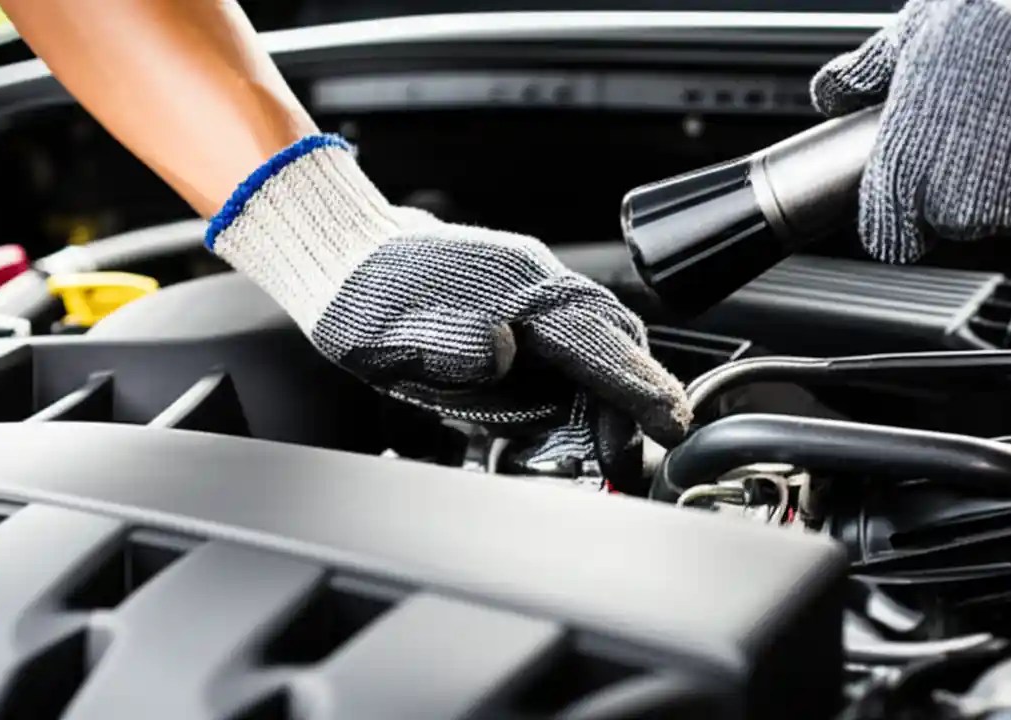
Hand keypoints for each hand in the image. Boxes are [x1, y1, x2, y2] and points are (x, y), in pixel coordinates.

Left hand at [207, 136, 689, 466]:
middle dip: (636, 391)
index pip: (597, 347)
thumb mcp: (394, 344)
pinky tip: (573, 392)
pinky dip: (589, 361)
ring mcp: (530, 278)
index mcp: (510, 296)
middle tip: (632, 446)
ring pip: (599, 329)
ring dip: (614, 379)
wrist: (338, 253)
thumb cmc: (361, 304)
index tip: (671, 426)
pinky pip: (574, 323)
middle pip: (615, 336)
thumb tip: (505, 352)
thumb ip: (455, 351)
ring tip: (607, 430)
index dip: (640, 390)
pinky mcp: (519, 285)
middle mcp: (533, 280)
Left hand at [811, 0, 1010, 262]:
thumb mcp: (912, 36)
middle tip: (985, 128)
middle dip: (963, 188)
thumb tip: (831, 91)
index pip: (888, 237)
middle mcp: (963, 204)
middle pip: (953, 222)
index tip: (910, 196)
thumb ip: (865, 75)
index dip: (899, 216)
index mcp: (907, 172)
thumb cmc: (1002, 16)